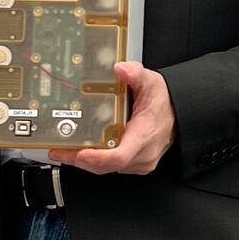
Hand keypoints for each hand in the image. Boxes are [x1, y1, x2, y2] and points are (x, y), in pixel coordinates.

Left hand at [51, 60, 175, 176]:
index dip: (97, 157)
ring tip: (63, 153)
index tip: (80, 152)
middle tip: (58, 151)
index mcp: (144, 135)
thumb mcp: (151, 82)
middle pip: (107, 166)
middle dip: (80, 160)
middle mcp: (142, 154)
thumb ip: (135, 74)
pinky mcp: (136, 164)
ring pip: (108, 169)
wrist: (180, 113)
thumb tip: (121, 69)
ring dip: (85, 163)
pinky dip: (96, 162)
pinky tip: (81, 154)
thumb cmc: (165, 102)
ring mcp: (140, 162)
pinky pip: (113, 168)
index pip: (119, 155)